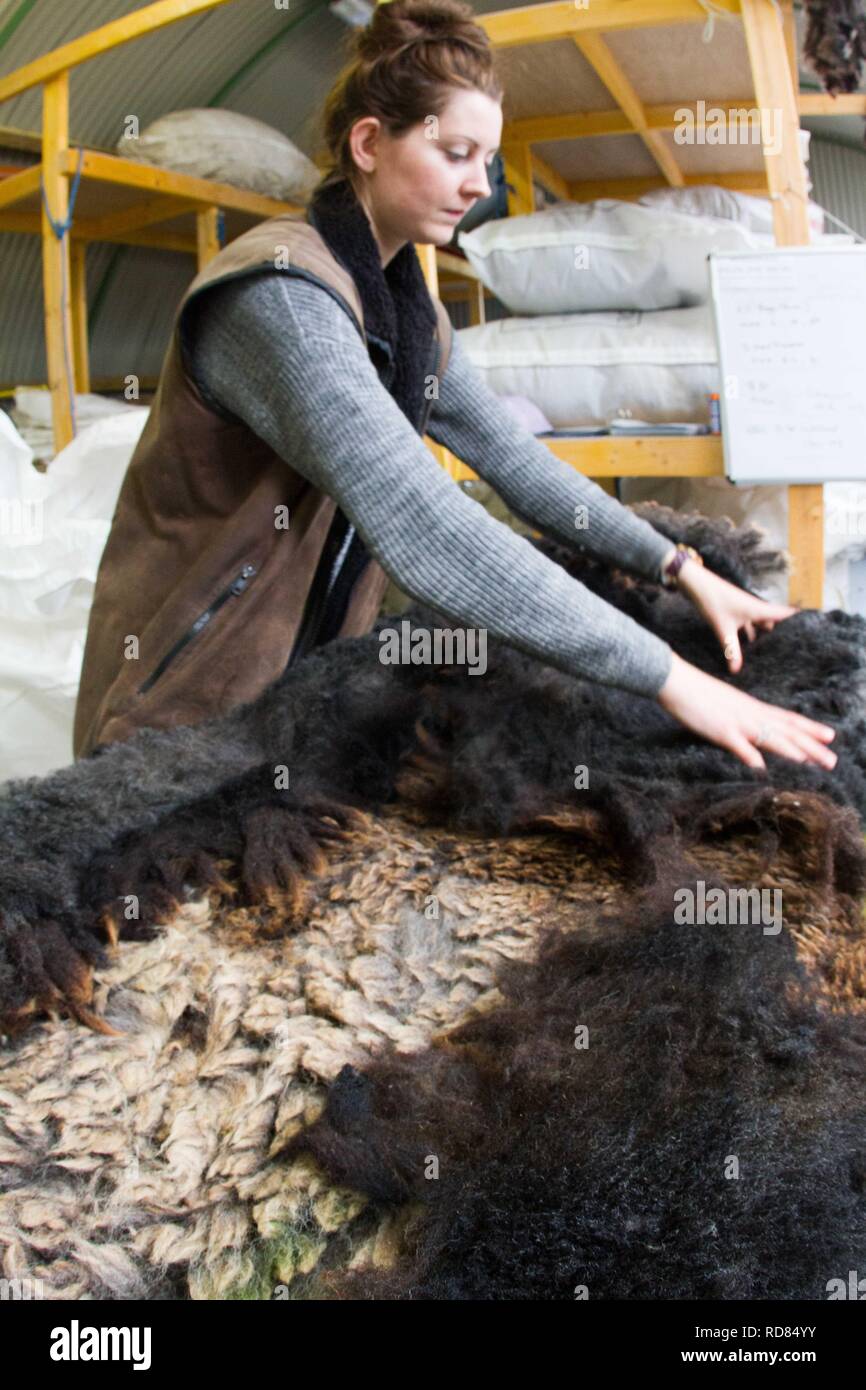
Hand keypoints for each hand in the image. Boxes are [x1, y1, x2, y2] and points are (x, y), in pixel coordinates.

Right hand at [657, 652, 836, 771]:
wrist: (675, 679)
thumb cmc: (697, 693)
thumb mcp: (725, 707)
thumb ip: (741, 723)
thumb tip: (752, 738)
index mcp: (752, 708)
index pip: (787, 719)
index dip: (809, 729)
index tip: (830, 737)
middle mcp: (750, 714)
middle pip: (786, 730)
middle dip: (811, 746)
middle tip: (832, 761)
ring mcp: (736, 721)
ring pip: (769, 736)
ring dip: (791, 750)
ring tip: (812, 761)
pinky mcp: (717, 728)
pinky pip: (736, 742)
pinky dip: (748, 753)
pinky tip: (760, 765)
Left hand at [676, 558, 797, 673]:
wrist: (696, 584)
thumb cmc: (712, 601)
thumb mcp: (723, 629)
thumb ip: (731, 650)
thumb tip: (737, 671)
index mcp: (759, 609)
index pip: (787, 614)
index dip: (802, 618)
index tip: (817, 625)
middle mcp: (756, 609)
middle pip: (776, 621)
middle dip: (785, 632)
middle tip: (797, 646)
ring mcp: (746, 610)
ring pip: (762, 624)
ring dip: (766, 634)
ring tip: (774, 649)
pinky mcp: (736, 612)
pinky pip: (749, 625)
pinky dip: (751, 633)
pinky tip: (749, 645)